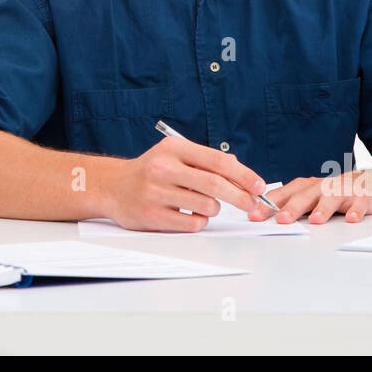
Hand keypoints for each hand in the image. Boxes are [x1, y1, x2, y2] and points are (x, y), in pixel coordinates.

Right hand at [106, 136, 266, 231]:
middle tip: (252, 203)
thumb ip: (206, 160)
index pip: (218, 161)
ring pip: (207, 206)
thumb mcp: (175, 154)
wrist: (112, 186)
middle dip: (240, 196)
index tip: (259, 185)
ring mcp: (156, 192)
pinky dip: (199, 221)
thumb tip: (242, 172)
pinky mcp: (152, 216)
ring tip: (203, 204)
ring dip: (214, 209)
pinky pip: (193, 223)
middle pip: (215, 185)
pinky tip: (188, 214)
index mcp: (174, 148)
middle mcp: (163, 168)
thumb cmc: (151, 170)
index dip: (243, 174)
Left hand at [249, 173, 371, 224]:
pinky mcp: (360, 196)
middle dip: (292, 208)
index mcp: (303, 187)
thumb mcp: (307, 197)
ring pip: (330, 198)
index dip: (267, 205)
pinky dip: (355, 210)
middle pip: (304, 197)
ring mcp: (340, 190)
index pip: (281, 196)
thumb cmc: (330, 192)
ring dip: (323, 208)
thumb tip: (261, 217)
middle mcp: (319, 187)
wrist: (365, 183)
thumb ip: (288, 206)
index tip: (255, 216)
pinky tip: (351, 219)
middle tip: (282, 219)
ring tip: (316, 220)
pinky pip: (358, 203)